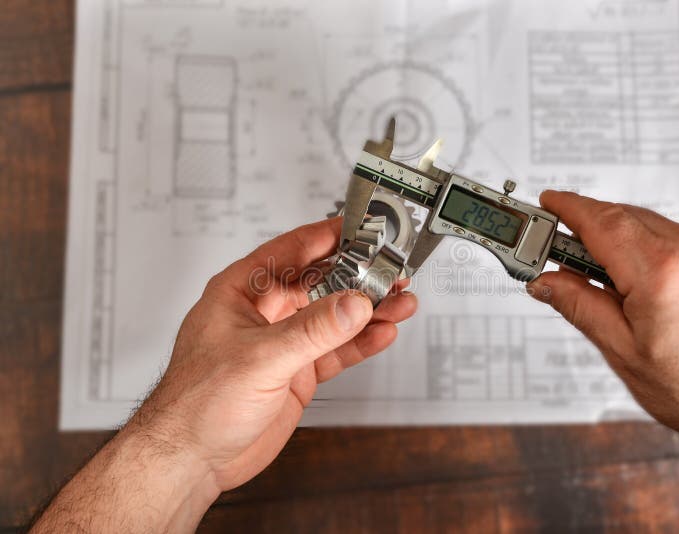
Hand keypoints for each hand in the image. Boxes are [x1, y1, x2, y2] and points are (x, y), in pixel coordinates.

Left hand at [139, 217, 416, 489]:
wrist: (192, 460)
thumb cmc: (197, 404)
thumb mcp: (260, 358)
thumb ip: (312, 330)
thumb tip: (352, 304)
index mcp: (242, 291)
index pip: (291, 250)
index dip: (328, 236)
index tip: (362, 227)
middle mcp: (264, 313)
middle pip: (321, 283)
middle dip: (358, 277)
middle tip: (392, 271)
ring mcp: (283, 343)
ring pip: (334, 318)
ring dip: (368, 311)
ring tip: (400, 302)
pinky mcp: (297, 372)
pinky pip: (336, 350)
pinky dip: (361, 343)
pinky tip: (383, 333)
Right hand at [526, 191, 678, 531]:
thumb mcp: (624, 353)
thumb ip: (580, 307)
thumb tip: (547, 283)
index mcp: (661, 272)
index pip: (599, 221)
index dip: (566, 207)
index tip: (548, 202)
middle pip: (622, 217)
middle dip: (585, 224)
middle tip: (556, 248)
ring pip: (648, 226)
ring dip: (615, 237)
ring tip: (594, 272)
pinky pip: (673, 238)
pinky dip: (644, 246)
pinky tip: (633, 276)